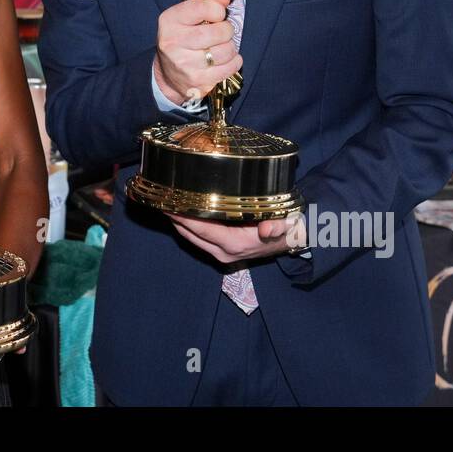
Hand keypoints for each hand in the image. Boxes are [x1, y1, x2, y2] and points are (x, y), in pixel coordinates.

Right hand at [153, 0, 241, 105]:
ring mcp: (185, 64)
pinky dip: (234, 62)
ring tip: (222, 47)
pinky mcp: (198, 81)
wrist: (168, 75)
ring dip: (230, 47)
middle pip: (218, 32)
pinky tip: (225, 60)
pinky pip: (230, 67)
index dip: (217, 9)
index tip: (218, 14)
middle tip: (222, 32)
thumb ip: (205, 4)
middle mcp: (173, 43)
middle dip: (227, 30)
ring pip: (226, 50)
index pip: (202, 7)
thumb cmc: (180, 41)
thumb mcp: (185, 18)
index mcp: (169, 22)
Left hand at [168, 212, 306, 263]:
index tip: (168, 205)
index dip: (184, 218)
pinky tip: (180, 211)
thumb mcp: (288, 223)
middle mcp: (224, 251)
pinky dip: (187, 226)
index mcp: (236, 244)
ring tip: (165, 202)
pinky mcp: (221, 250)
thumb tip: (267, 229)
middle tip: (159, 198)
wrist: (293, 241)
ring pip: (191, 237)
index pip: (203, 230)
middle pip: (191, 234)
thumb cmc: (288, 228)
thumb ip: (278, 225)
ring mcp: (221, 253)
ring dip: (178, 222)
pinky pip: (198, 238)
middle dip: (174, 218)